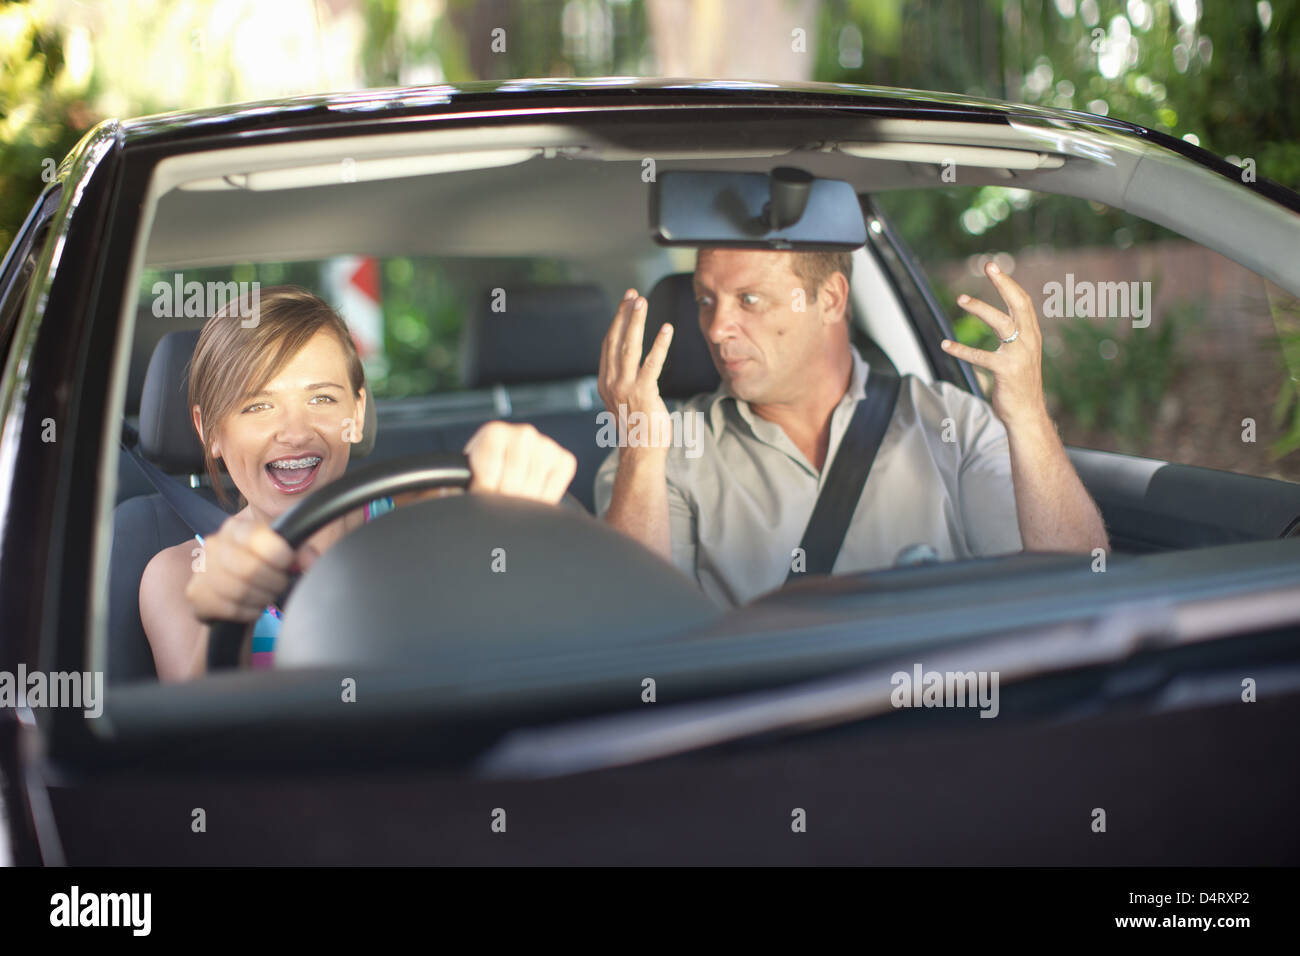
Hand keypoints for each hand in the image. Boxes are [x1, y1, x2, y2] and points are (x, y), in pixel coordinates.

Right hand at [184, 510, 295, 623]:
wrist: (237, 592)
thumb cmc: (263, 568)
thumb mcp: (285, 555)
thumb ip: (301, 553)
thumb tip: (310, 561)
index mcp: (236, 528)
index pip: (256, 538)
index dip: (278, 554)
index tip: (287, 564)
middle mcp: (214, 544)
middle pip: (248, 569)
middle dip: (273, 583)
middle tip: (279, 585)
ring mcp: (201, 569)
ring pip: (239, 591)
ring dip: (262, 599)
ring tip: (266, 596)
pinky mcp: (196, 594)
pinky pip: (229, 608)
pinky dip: (248, 612)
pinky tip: (252, 607)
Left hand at [463, 421, 576, 503]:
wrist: (505, 470)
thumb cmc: (482, 474)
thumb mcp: (466, 475)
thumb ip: (459, 483)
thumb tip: (455, 494)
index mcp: (494, 432)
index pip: (488, 474)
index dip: (483, 493)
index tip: (480, 493)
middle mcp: (523, 433)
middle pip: (512, 484)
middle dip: (503, 500)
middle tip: (499, 497)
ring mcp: (546, 445)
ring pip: (532, 490)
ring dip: (523, 502)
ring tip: (513, 497)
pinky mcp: (564, 460)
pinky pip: (553, 491)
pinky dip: (542, 500)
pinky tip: (532, 494)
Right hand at [597, 288, 673, 451]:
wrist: (641, 452)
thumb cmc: (637, 427)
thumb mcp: (623, 400)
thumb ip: (622, 380)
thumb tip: (628, 363)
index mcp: (605, 382)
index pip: (608, 344)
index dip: (617, 321)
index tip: (626, 302)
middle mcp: (611, 382)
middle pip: (615, 340)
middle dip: (624, 314)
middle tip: (632, 294)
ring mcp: (626, 388)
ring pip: (629, 347)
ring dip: (636, 322)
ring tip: (642, 302)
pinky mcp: (644, 394)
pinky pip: (652, 364)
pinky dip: (659, 345)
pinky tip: (666, 329)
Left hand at [940, 261, 1047, 426]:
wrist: (1027, 414)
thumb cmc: (1019, 383)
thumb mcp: (1021, 354)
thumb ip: (1014, 336)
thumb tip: (1004, 318)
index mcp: (1032, 334)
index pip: (1023, 301)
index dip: (1008, 282)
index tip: (993, 266)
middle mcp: (1029, 340)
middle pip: (1018, 303)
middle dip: (1003, 282)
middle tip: (988, 265)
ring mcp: (1019, 355)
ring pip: (1001, 323)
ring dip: (980, 308)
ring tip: (961, 299)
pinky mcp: (1006, 371)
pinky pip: (980, 357)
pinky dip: (961, 350)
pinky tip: (945, 345)